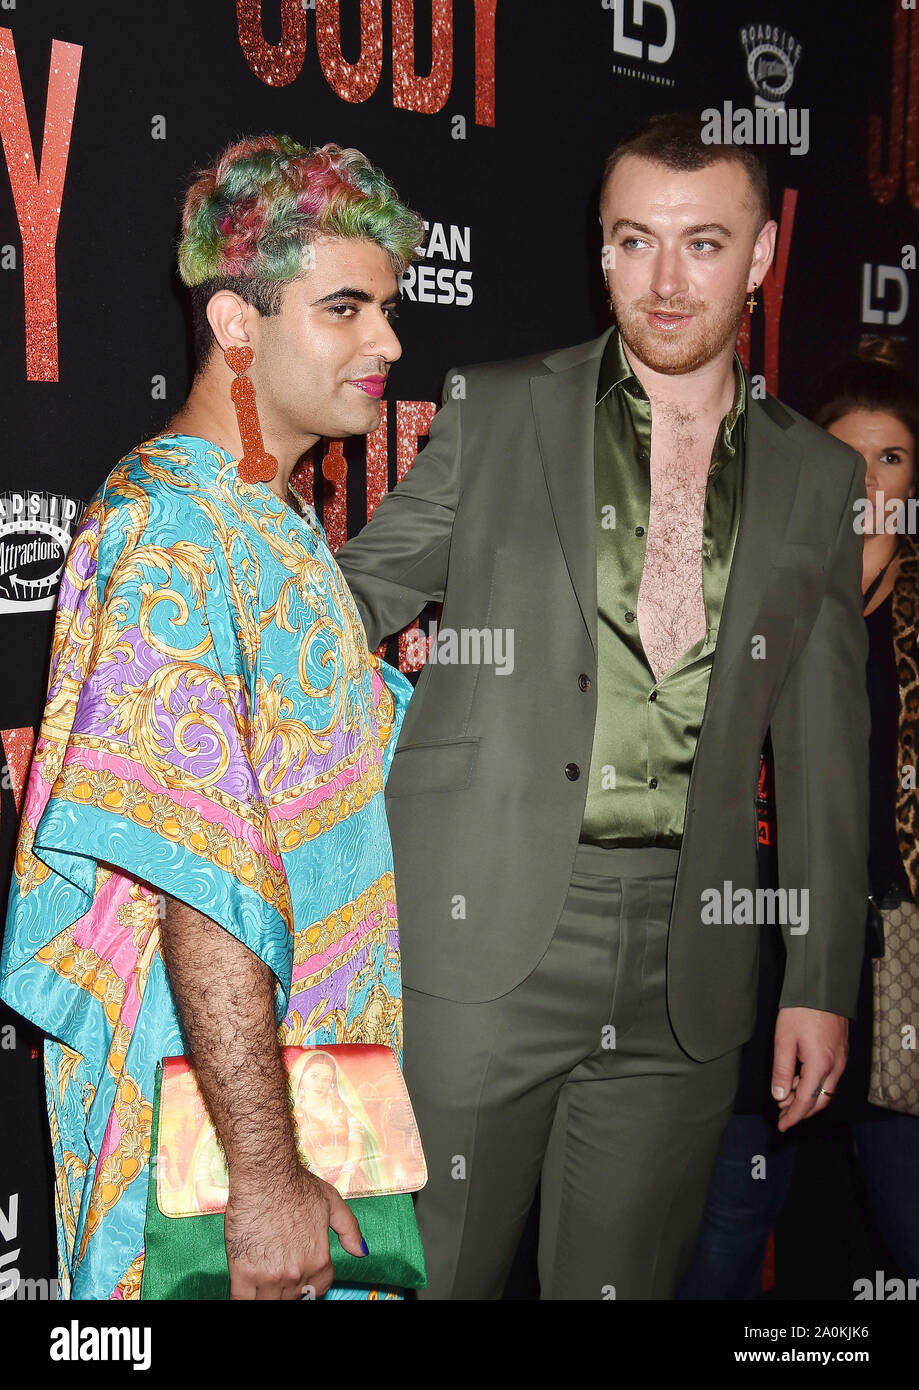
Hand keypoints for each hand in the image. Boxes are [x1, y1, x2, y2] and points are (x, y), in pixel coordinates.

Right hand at [225, 1165, 365, 1298]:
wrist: (265, 1175)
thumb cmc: (295, 1184)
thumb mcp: (332, 1203)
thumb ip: (350, 1230)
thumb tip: (361, 1251)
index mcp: (319, 1259)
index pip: (318, 1290)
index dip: (309, 1283)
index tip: (298, 1274)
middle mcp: (298, 1273)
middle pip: (292, 1299)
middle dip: (287, 1289)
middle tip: (278, 1271)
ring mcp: (270, 1275)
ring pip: (269, 1303)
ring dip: (267, 1294)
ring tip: (263, 1279)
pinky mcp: (244, 1272)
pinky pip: (242, 1301)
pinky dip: (245, 1299)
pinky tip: (246, 1291)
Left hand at [771, 1006, 847, 1132]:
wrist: (823, 988)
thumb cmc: (801, 1011)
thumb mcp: (784, 1040)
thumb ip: (782, 1071)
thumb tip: (779, 1097)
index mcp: (820, 1066)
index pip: (805, 1102)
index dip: (792, 1116)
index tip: (781, 1126)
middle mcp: (835, 1067)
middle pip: (819, 1101)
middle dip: (801, 1112)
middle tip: (783, 1116)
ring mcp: (840, 1060)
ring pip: (826, 1091)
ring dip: (807, 1099)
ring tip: (786, 1099)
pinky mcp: (841, 1052)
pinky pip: (829, 1079)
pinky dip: (814, 1086)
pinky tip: (799, 1081)